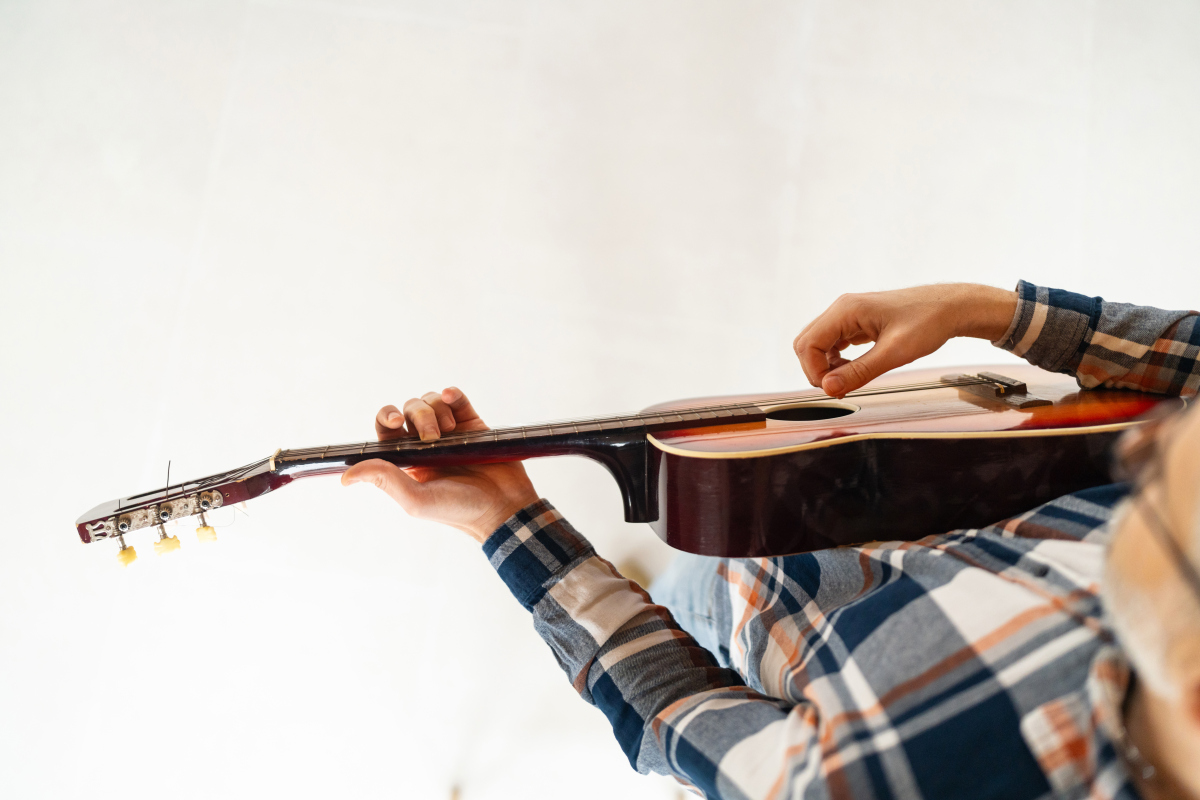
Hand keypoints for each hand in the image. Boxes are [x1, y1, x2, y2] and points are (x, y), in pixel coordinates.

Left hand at [340, 387, 539, 542]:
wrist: (502, 507)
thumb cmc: (458, 510)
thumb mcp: (416, 500)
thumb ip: (384, 480)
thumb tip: (346, 475)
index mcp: (407, 460)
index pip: (387, 429)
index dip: (387, 418)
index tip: (396, 422)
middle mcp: (426, 443)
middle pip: (409, 411)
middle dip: (418, 416)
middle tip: (433, 437)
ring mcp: (450, 432)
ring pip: (431, 402)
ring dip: (437, 410)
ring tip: (452, 433)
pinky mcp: (473, 424)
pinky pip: (456, 399)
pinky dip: (451, 395)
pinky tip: (451, 399)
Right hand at [792, 284, 1016, 397]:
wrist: (950, 307)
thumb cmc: (928, 322)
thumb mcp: (894, 353)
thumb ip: (859, 372)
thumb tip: (829, 388)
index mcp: (846, 310)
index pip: (808, 344)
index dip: (814, 371)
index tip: (832, 389)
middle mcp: (842, 309)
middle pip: (806, 343)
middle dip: (815, 370)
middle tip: (838, 388)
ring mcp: (847, 315)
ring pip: (817, 344)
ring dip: (825, 366)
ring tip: (848, 380)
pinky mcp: (856, 322)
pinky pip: (832, 343)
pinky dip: (835, 360)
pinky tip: (852, 370)